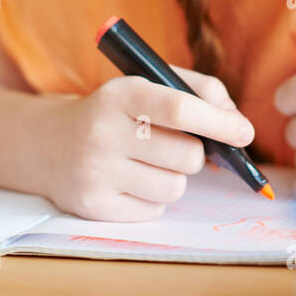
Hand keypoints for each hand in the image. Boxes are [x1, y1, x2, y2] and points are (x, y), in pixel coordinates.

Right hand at [38, 68, 254, 220]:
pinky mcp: (94, 207)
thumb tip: (238, 126)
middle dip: (196, 153)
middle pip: (188, 156)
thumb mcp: (147, 85)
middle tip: (177, 144)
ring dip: (174, 177)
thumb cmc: (117, 112)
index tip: (245, 132)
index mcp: (119, 94)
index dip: (219, 122)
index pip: (179, 109)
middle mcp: (103, 132)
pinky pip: (155, 211)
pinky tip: (131, 181)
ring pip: (175, 188)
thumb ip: (199, 91)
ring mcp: (96, 173)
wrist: (50, 144)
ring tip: (148, 162)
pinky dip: (153, 199)